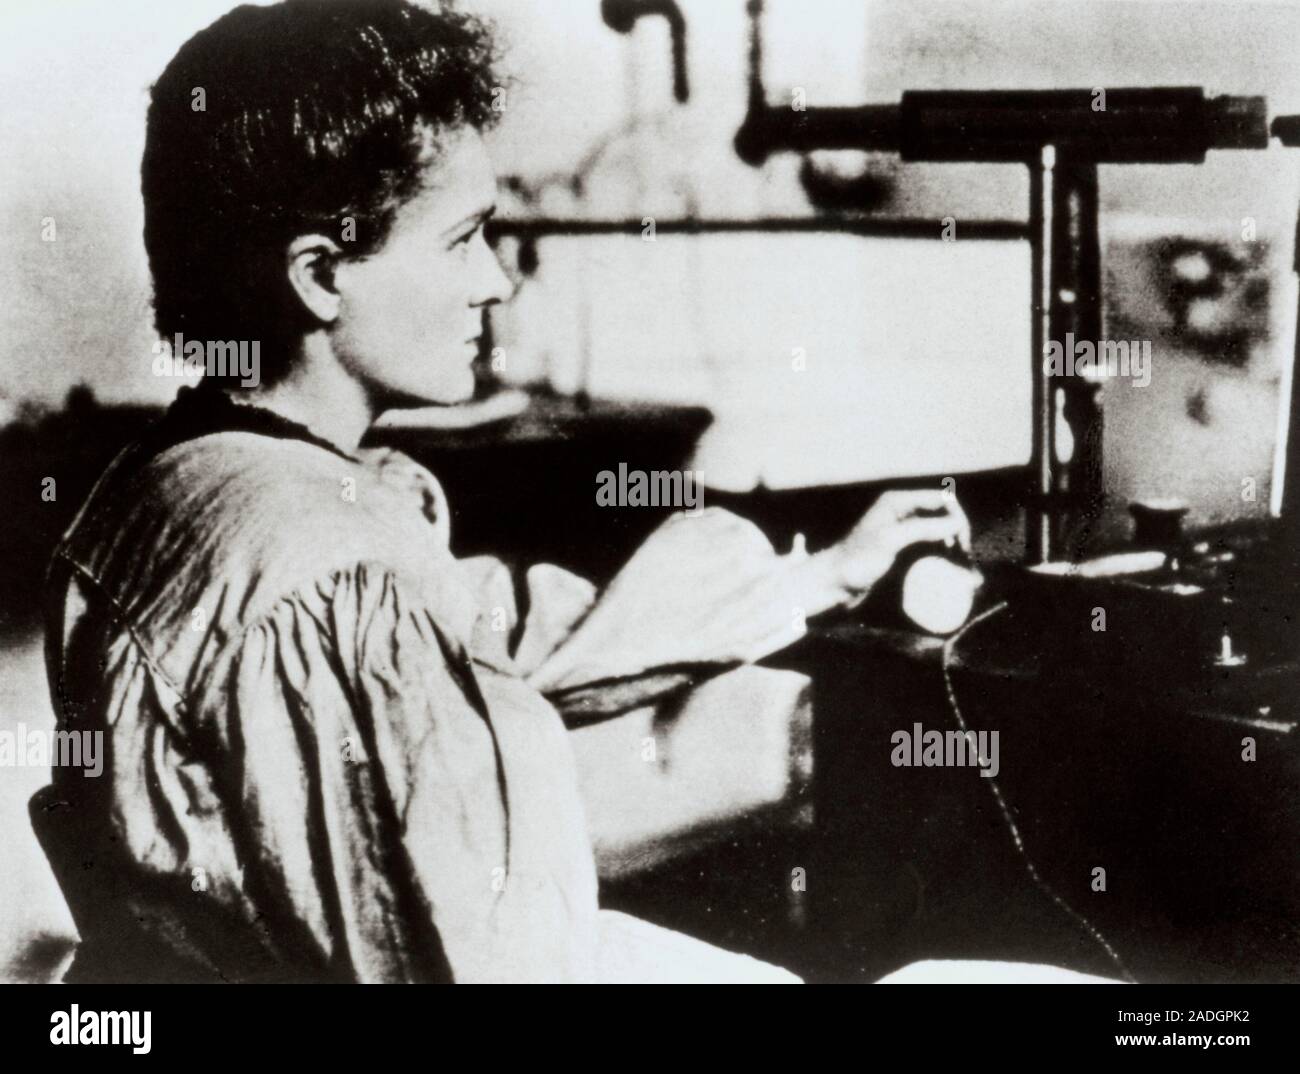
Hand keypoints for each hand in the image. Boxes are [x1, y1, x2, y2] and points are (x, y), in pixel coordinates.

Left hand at [828, 488, 972, 597]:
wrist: (833, 583)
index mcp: (898, 501)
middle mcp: (902, 511)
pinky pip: (930, 546)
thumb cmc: (856, 560)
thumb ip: (922, 529)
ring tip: (964, 568)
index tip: (962, 546)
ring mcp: (902, 530)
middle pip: (943, 514)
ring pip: (938, 531)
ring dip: (955, 545)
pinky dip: (943, 554)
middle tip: (965, 560)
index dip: (957, 518)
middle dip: (959, 533)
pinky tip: (951, 567)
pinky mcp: (901, 548)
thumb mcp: (890, 541)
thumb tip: (956, 524)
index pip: (942, 499)